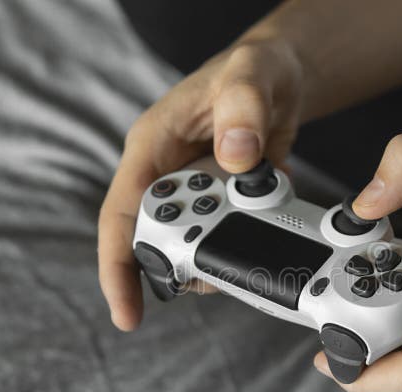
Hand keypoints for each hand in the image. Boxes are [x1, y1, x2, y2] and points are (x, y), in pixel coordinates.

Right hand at [98, 40, 304, 330]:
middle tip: (218, 274)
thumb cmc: (256, 68)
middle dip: (182, 262)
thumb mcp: (250, 76)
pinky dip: (249, 237)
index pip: (122, 213)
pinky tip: (270, 220)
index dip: (118, 266)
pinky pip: (226, 233)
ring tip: (251, 245)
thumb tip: (235, 157)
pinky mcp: (224, 199)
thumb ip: (243, 109)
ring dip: (220, 251)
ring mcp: (196, 190)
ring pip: (192, 242)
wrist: (283, 76)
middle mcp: (167, 173)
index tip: (126, 312)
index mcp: (153, 146)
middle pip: (155, 239)